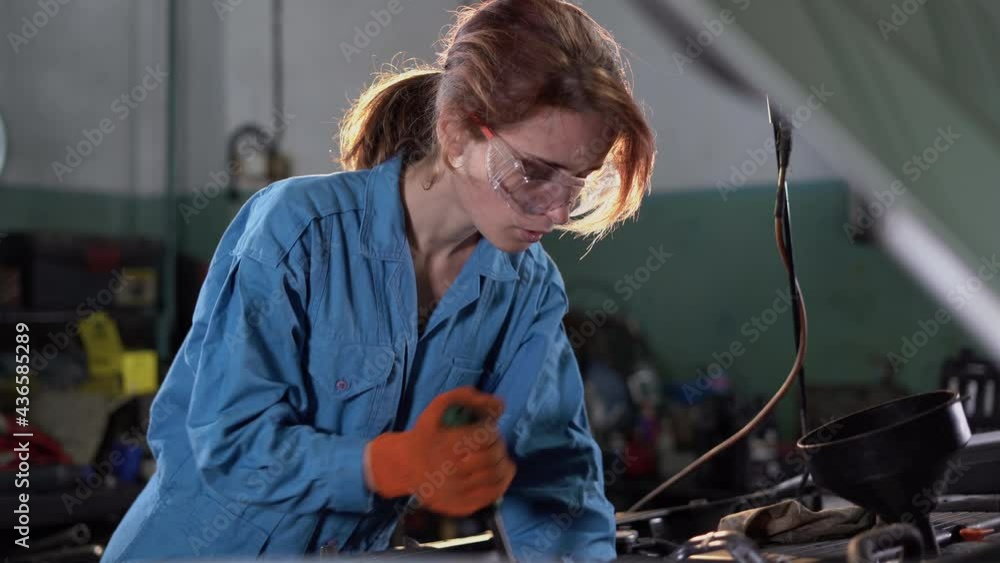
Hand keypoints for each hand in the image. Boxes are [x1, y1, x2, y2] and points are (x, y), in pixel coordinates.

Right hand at [365, 386, 515, 515]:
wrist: (405, 467)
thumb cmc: (424, 436)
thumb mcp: (435, 409)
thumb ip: (463, 397)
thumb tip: (500, 403)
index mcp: (446, 444)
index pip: (485, 436)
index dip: (492, 430)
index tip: (487, 429)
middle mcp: (451, 469)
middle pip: (492, 456)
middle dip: (499, 445)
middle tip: (495, 442)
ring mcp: (457, 490)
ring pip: (495, 476)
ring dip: (504, 462)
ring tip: (500, 456)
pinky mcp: (461, 505)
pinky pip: (492, 495)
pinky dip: (503, 481)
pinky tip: (501, 472)